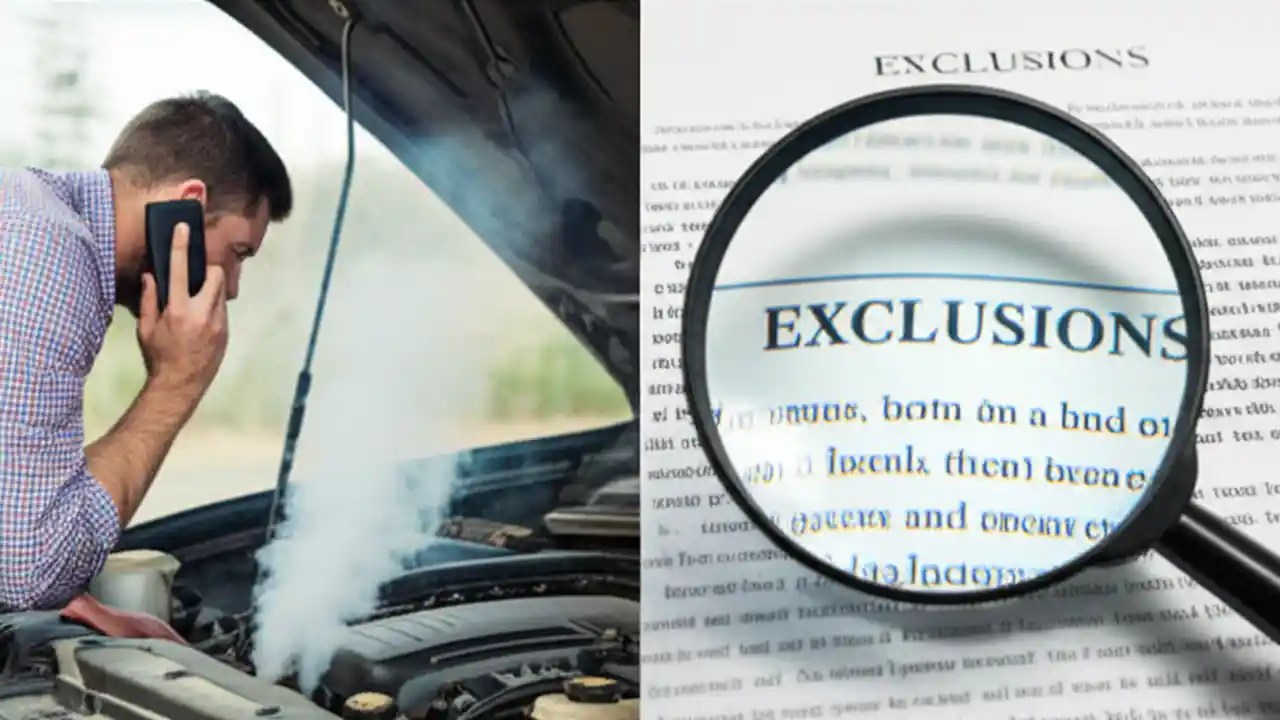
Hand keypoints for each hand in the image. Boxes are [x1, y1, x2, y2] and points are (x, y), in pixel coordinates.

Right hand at [136, 222, 228, 406]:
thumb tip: (150, 275)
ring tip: (194, 303)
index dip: (182, 246)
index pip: (180, 269)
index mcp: (178, 311)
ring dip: (209, 290)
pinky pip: (222, 310)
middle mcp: (202, 314)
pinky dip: (212, 307)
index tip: (184, 228)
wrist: (181, 385)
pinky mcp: (226, 332)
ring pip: (220, 292)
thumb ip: (148, 299)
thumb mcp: (145, 328)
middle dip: (207, 270)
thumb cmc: (158, 356)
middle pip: (215, 275)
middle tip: (195, 276)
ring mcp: (218, 324)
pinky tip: (199, 320)